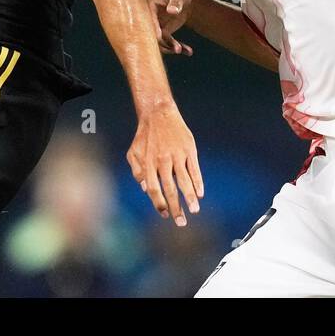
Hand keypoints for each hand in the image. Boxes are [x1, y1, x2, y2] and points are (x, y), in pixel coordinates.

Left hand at [127, 103, 202, 225]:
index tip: (165, 215)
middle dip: (176, 208)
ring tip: (195, 210)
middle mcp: (162, 160)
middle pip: (170, 189)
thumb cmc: (144, 136)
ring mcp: (177, 155)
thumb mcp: (133, 152)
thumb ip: (137, 171)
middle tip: (181, 223)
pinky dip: (198, 182)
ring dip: (190, 198)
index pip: (154, 189)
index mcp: (148, 163)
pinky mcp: (189, 149)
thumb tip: (146, 189)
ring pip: (184, 181)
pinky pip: (194, 168)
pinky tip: (200, 193)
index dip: (159, 204)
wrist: (158, 112)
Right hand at [147, 0, 193, 56]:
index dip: (154, 31)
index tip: (162, 39)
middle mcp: (148, 20)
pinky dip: (179, 47)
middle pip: (152, 35)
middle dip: (164, 45)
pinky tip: (189, 51)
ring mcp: (155, 28)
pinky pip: (168, 44)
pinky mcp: (162, 34)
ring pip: (161, 43)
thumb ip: (175, 3)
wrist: (183, 0)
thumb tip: (171, 11)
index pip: (148, 23)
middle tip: (177, 50)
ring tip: (186, 50)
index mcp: (147, 8)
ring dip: (172, 48)